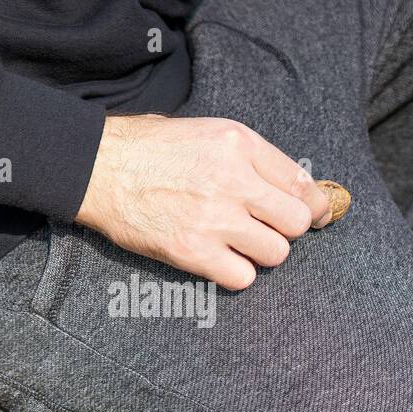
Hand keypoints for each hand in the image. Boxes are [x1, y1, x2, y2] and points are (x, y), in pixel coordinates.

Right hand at [75, 115, 332, 290]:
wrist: (94, 165)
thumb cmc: (152, 149)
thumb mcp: (209, 133)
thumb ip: (254, 159)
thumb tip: (302, 191)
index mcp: (239, 144)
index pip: (303, 185)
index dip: (316, 207)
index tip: (318, 217)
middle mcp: (232, 179)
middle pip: (297, 223)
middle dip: (285, 230)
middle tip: (262, 227)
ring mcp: (213, 217)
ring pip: (276, 254)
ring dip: (260, 253)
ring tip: (235, 241)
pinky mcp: (193, 250)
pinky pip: (243, 277)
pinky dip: (235, 273)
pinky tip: (217, 258)